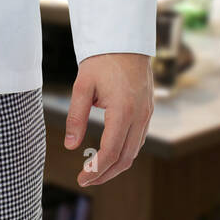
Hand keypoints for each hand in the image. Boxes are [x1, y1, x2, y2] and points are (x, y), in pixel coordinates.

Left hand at [64, 52, 152, 186]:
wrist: (124, 39)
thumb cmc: (101, 59)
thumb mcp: (82, 85)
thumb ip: (76, 116)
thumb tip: (70, 146)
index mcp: (123, 110)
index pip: (111, 151)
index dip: (96, 170)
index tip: (81, 179)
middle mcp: (140, 115)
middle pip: (125, 158)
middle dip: (106, 174)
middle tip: (86, 180)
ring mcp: (147, 113)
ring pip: (135, 151)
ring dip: (116, 165)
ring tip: (96, 171)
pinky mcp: (148, 110)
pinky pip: (139, 139)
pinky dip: (125, 151)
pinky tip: (111, 154)